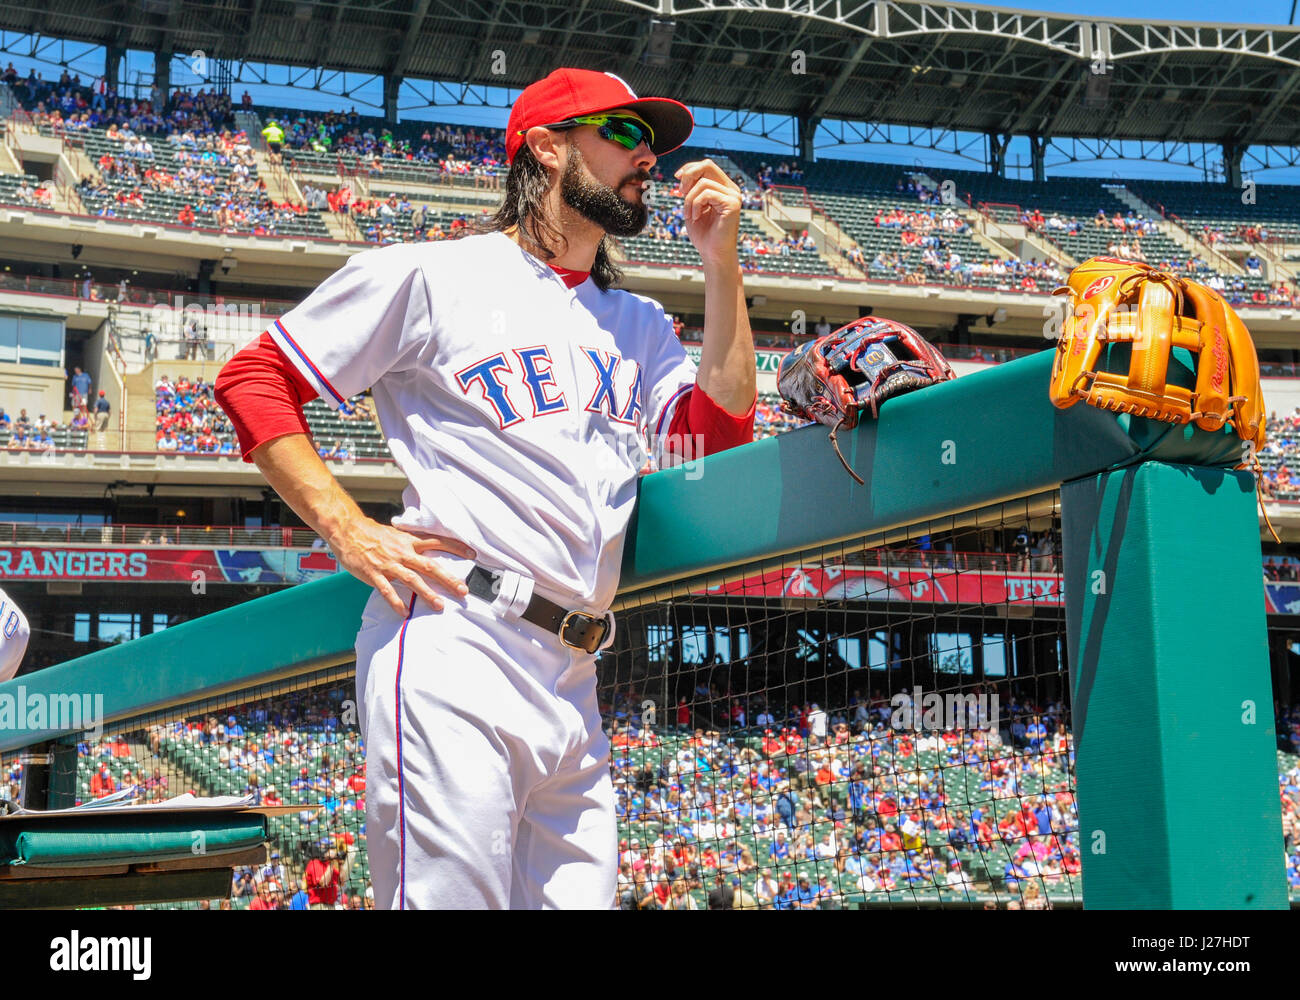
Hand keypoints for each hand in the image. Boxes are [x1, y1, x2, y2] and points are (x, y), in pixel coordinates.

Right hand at [326, 516, 475, 615]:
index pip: (437, 542)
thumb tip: (429, 549)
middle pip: (430, 565)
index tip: (472, 555)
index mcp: (409, 541)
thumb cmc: (373, 534)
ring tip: (440, 605)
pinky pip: (387, 590)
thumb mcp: (397, 535)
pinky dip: (396, 602)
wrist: (348, 530)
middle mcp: (402, 552)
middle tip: (463, 590)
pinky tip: (404, 613)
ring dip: (427, 593)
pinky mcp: (374, 574)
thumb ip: (412, 544)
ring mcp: (388, 564)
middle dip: (447, 578)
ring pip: (412, 580)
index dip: (455, 547)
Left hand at [674, 159, 741, 270]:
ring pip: (703, 183)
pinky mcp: (732, 204)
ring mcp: (734, 196)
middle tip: (680, 193)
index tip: (676, 178)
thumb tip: (682, 174)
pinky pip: (707, 194)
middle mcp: (731, 189)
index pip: (707, 166)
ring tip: (688, 215)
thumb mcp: (693, 206)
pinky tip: (694, 218)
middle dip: (688, 176)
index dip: (690, 168)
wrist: (712, 254)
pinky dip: (695, 205)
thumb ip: (691, 189)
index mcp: (724, 188)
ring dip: (689, 199)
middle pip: (707, 165)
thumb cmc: (703, 234)